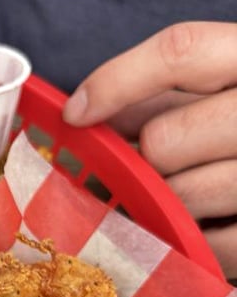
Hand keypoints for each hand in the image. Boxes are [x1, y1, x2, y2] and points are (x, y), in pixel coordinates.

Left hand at [62, 21, 236, 279]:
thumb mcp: (228, 93)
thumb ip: (168, 94)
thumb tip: (91, 114)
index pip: (181, 51)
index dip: (116, 80)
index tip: (76, 114)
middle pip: (166, 138)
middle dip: (146, 162)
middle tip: (154, 172)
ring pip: (181, 196)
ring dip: (166, 206)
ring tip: (186, 200)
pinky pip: (212, 246)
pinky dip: (196, 243)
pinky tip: (207, 228)